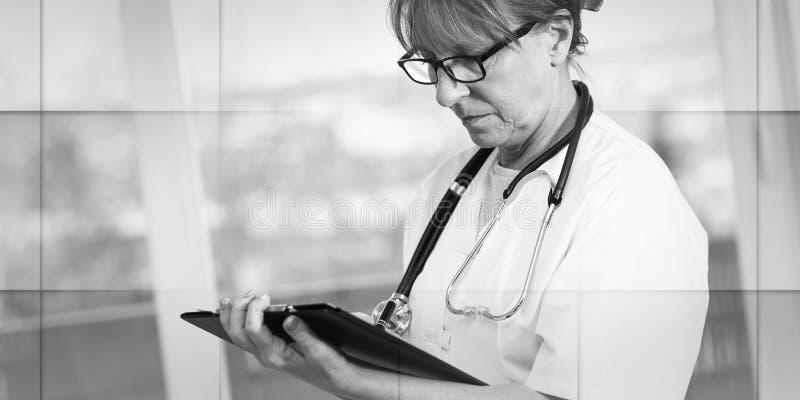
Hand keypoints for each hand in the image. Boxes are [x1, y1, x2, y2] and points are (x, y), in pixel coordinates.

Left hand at [218, 290, 359, 396]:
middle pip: (237, 332)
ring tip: (237, 297)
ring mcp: (264, 353)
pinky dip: (237, 321)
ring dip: (233, 315)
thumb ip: (303, 334)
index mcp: (276, 355)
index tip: (266, 296)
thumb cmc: (328, 365)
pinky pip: (244, 336)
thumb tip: (290, 318)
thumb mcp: (319, 349)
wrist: (333, 378)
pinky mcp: (267, 349)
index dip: (254, 308)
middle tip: (253, 293)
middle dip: (239, 309)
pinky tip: (239, 309)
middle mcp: (265, 355)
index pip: (253, 329)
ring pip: (236, 335)